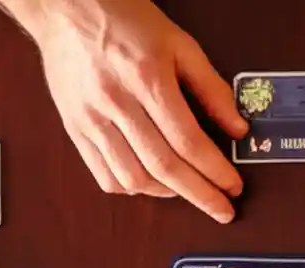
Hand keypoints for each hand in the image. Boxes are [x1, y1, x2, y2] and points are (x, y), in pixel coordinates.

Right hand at [33, 0, 247, 221]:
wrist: (67, 9)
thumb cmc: (126, 21)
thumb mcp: (180, 44)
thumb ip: (211, 88)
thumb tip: (237, 128)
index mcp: (147, 79)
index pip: (188, 141)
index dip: (215, 171)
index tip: (233, 188)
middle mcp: (117, 102)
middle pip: (163, 166)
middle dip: (199, 195)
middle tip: (222, 210)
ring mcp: (91, 119)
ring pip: (132, 177)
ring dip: (167, 193)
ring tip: (188, 191)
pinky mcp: (75, 128)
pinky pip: (104, 174)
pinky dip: (132, 187)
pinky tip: (151, 183)